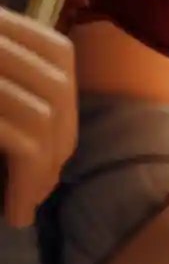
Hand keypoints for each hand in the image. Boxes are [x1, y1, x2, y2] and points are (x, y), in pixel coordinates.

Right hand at [0, 7, 75, 227]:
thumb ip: (11, 88)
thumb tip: (52, 131)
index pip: (57, 53)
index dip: (63, 102)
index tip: (50, 146)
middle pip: (55, 85)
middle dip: (59, 141)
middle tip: (42, 189)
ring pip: (44, 116)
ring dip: (43, 172)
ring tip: (26, 206)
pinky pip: (24, 143)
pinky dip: (28, 183)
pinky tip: (14, 210)